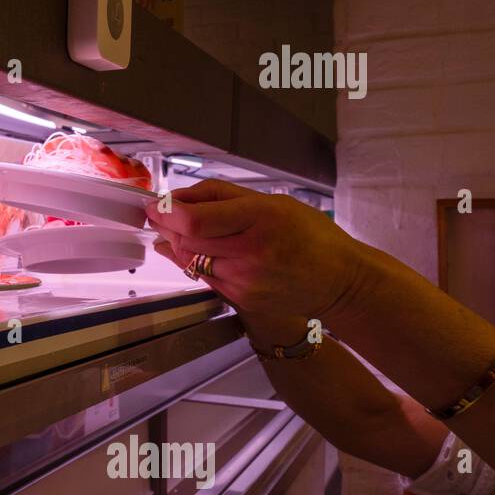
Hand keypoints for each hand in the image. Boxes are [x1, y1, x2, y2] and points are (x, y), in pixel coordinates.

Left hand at [145, 180, 366, 320]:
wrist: (340, 281)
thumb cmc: (309, 234)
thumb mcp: (272, 201)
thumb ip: (221, 195)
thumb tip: (177, 197)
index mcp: (262, 218)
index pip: (195, 219)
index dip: (166, 212)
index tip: (154, 204)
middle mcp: (251, 251)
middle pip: (187, 239)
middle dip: (165, 225)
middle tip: (157, 214)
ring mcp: (245, 280)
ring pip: (190, 260)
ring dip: (176, 243)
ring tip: (173, 230)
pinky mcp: (242, 299)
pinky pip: (204, 277)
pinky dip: (193, 261)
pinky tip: (195, 250)